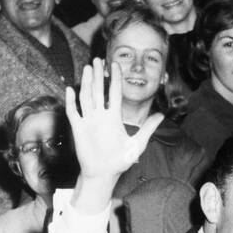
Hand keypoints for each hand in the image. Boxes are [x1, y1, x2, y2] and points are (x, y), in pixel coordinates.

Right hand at [65, 59, 164, 183]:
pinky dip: (71, 101)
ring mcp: (89, 121)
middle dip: (99, 75)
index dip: (115, 78)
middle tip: (98, 58)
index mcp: (114, 117)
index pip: (114, 92)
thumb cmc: (120, 160)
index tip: (115, 64)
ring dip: (87, 82)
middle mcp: (100, 116)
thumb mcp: (138, 144)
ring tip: (88, 68)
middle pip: (99, 90)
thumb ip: (148, 128)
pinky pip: (73, 112)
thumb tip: (161, 115)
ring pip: (86, 97)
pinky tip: (71, 90)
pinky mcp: (79, 129)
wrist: (104, 174)